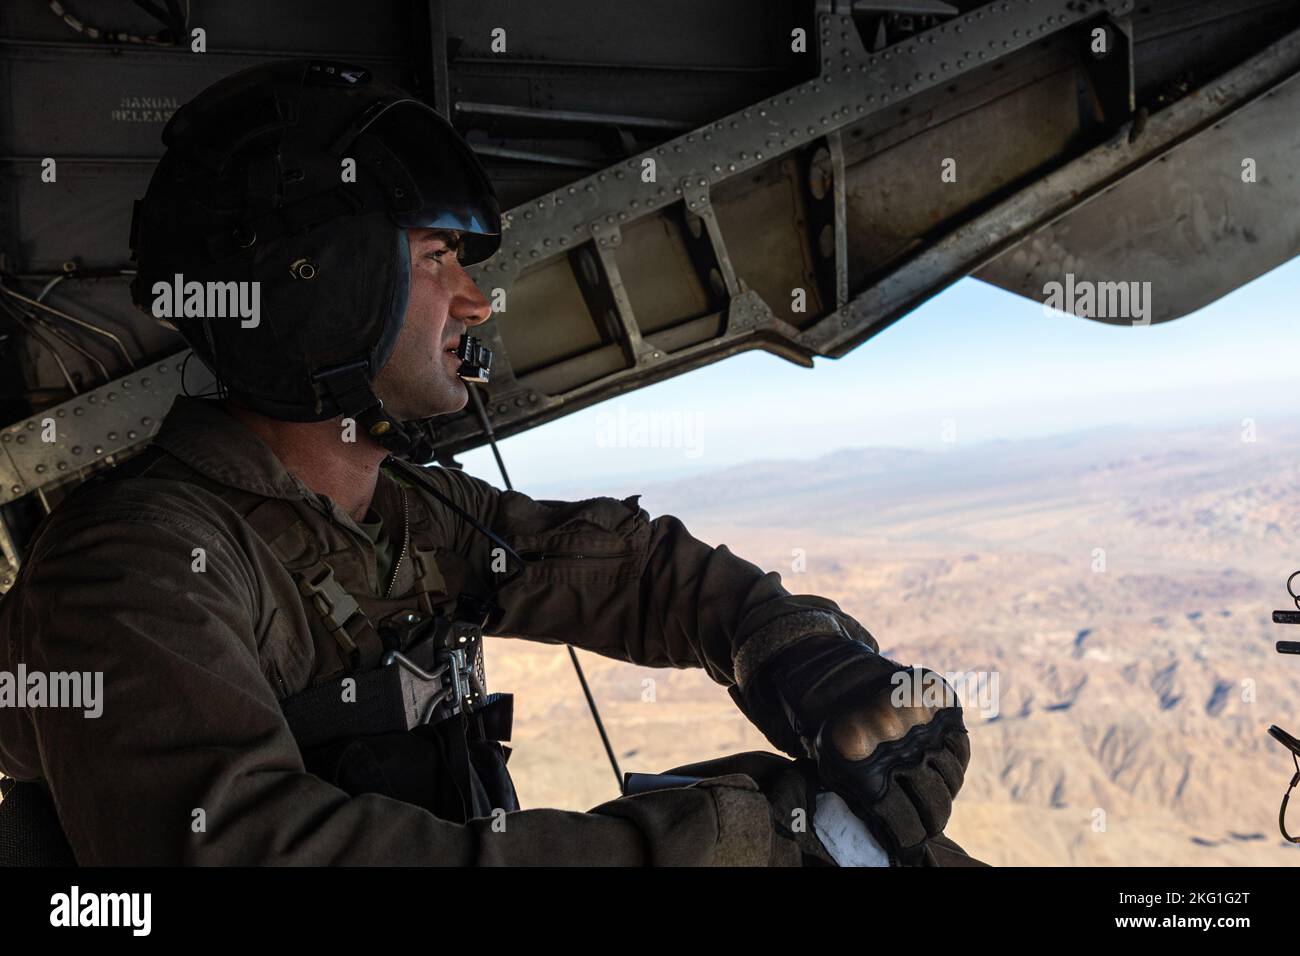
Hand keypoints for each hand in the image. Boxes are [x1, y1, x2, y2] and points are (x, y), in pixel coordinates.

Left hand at [737, 636, 970, 862]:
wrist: (825, 669)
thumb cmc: (825, 729)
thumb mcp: (831, 767)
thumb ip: (864, 799)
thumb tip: (899, 841)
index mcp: (854, 751)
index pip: (904, 823)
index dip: (907, 840)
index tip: (907, 843)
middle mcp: (889, 730)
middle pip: (936, 805)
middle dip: (929, 817)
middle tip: (923, 819)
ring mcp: (916, 709)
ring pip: (952, 777)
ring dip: (942, 789)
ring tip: (928, 789)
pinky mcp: (936, 695)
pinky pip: (960, 745)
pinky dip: (954, 760)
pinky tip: (938, 764)